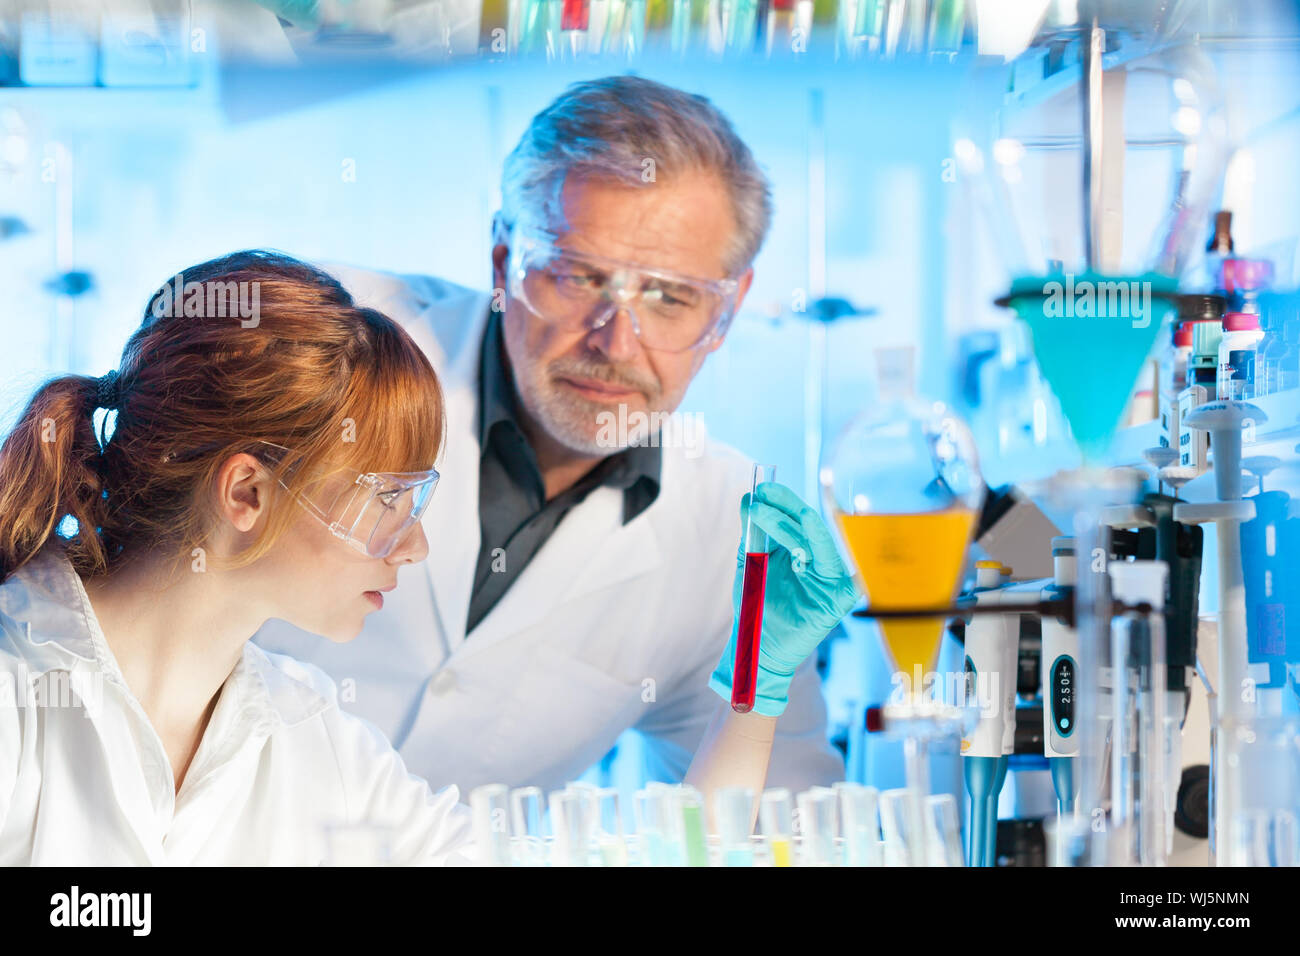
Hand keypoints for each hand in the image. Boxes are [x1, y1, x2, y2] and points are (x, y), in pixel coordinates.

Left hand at [708, 482, 859, 716]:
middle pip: (809, 525)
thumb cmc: (755, 607)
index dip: (781, 500)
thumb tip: (746, 497)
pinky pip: (844, 571)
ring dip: (790, 525)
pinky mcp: (841, 597)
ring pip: (819, 542)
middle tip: (762, 495)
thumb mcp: (749, 563)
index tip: (759, 488)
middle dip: (785, 506)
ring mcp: (832, 577)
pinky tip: (813, 537)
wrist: (755, 645)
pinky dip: (830, 552)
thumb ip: (751, 532)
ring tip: (765, 512)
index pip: (796, 518)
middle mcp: (819, 560)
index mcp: (801, 551)